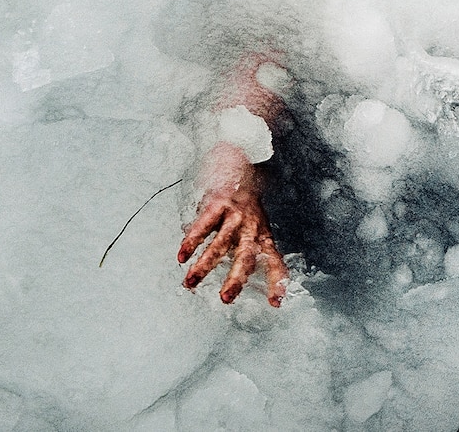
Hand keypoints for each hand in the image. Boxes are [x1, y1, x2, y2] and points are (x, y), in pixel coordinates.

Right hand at [178, 143, 288, 305]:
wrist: (241, 155)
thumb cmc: (246, 195)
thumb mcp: (254, 221)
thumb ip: (244, 244)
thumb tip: (231, 272)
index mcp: (263, 233)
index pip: (275, 260)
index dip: (276, 282)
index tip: (275, 304)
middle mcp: (252, 225)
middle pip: (248, 256)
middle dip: (236, 278)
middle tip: (225, 298)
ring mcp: (236, 213)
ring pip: (221, 243)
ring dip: (204, 265)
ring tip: (189, 282)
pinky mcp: (218, 201)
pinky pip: (204, 225)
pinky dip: (191, 241)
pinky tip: (181, 255)